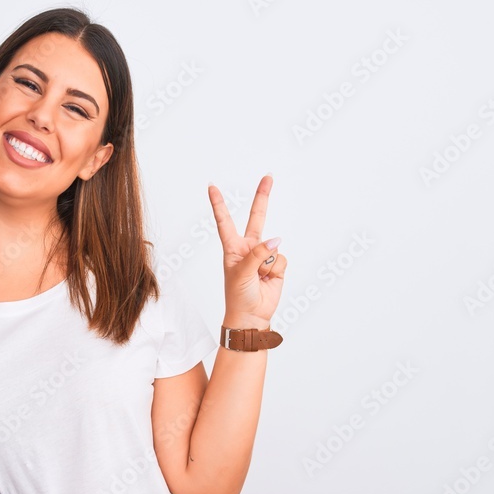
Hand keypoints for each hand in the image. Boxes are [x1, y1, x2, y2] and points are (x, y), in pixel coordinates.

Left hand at [208, 175, 286, 326]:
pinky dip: (276, 270)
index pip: (224, 221)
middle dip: (263, 197)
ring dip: (267, 264)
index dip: (219, 204)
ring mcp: (264, 255)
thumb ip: (258, 253)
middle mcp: (248, 248)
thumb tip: (276, 239)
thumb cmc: (238, 296)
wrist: (252, 316)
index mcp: (232, 248)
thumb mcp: (241, 272)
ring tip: (259, 278)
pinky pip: (282, 259)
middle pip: (257, 217)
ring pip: (273, 247)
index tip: (212, 186)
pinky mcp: (277, 265)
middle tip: (268, 177)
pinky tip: (269, 280)